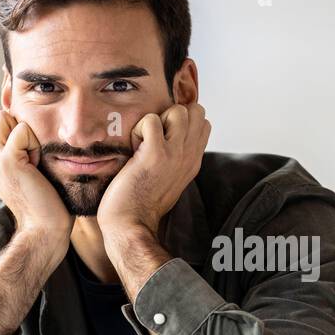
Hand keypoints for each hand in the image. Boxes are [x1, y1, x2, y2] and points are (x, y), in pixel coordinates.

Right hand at [0, 106, 71, 244]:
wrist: (44, 229)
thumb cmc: (47, 203)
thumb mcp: (33, 170)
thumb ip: (25, 149)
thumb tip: (30, 127)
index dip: (15, 125)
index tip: (31, 152)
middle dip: (19, 127)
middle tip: (33, 157)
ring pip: (5, 117)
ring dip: (27, 134)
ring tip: (35, 161)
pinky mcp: (7, 161)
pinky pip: (22, 129)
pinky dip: (35, 143)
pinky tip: (38, 166)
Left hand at [97, 102, 209, 238]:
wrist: (131, 223)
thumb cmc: (143, 202)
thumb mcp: (172, 178)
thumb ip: (178, 157)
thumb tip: (171, 137)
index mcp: (193, 161)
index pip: (203, 123)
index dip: (183, 120)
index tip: (165, 136)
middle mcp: (189, 155)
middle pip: (196, 111)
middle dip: (172, 115)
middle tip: (155, 136)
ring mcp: (174, 154)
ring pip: (178, 111)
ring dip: (157, 119)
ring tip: (145, 141)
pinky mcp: (155, 154)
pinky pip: (151, 120)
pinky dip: (139, 128)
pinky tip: (134, 148)